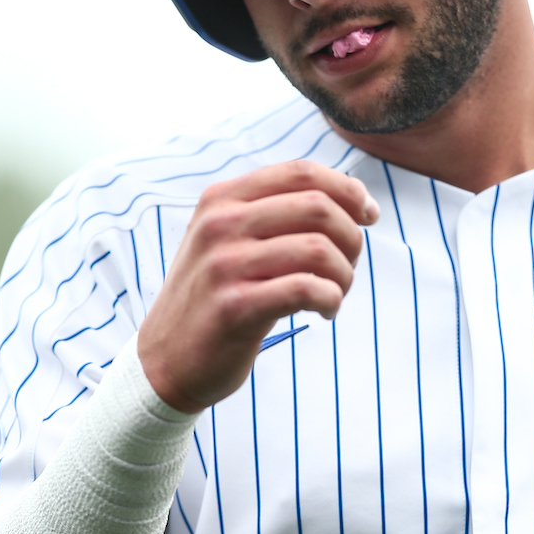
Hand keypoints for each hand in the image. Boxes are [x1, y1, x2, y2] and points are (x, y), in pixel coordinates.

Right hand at [136, 161, 379, 413]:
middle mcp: (220, 224)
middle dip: (351, 237)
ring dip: (344, 275)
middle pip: (318, 207)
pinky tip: (326, 312)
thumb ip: (278, 213)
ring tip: (336, 293)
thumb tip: (357, 197)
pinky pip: (307, 289)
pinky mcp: (234, 307)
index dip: (348, 190)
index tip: (368, 216)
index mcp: (222, 199)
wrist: (164, 361)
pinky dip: (331, 300)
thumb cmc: (215, 297)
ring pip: (319, 249)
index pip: (302, 172)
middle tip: (348, 265)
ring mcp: (224, 265)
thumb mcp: (230, 239)